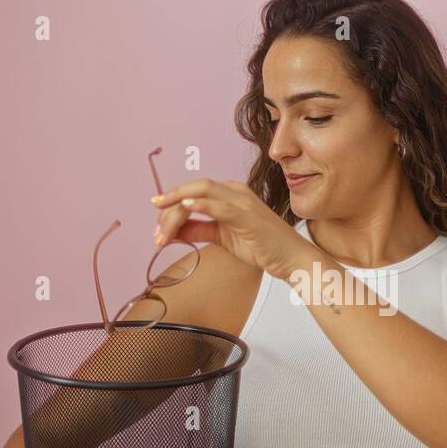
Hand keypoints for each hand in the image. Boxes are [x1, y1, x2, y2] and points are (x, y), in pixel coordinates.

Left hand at [151, 178, 312, 280]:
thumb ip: (199, 230)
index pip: (193, 193)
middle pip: (193, 188)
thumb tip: (174, 230)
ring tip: (162, 230)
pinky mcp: (248, 215)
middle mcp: (235, 192)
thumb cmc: (263, 247)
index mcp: (230, 194)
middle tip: (155, 227)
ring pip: (201, 193)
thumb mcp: (223, 237)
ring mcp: (242, 201)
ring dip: (177, 211)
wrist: (291, 259)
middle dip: (169, 204)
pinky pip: (220, 205)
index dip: (171, 205)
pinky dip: (200, 204)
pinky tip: (185, 208)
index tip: (156, 225)